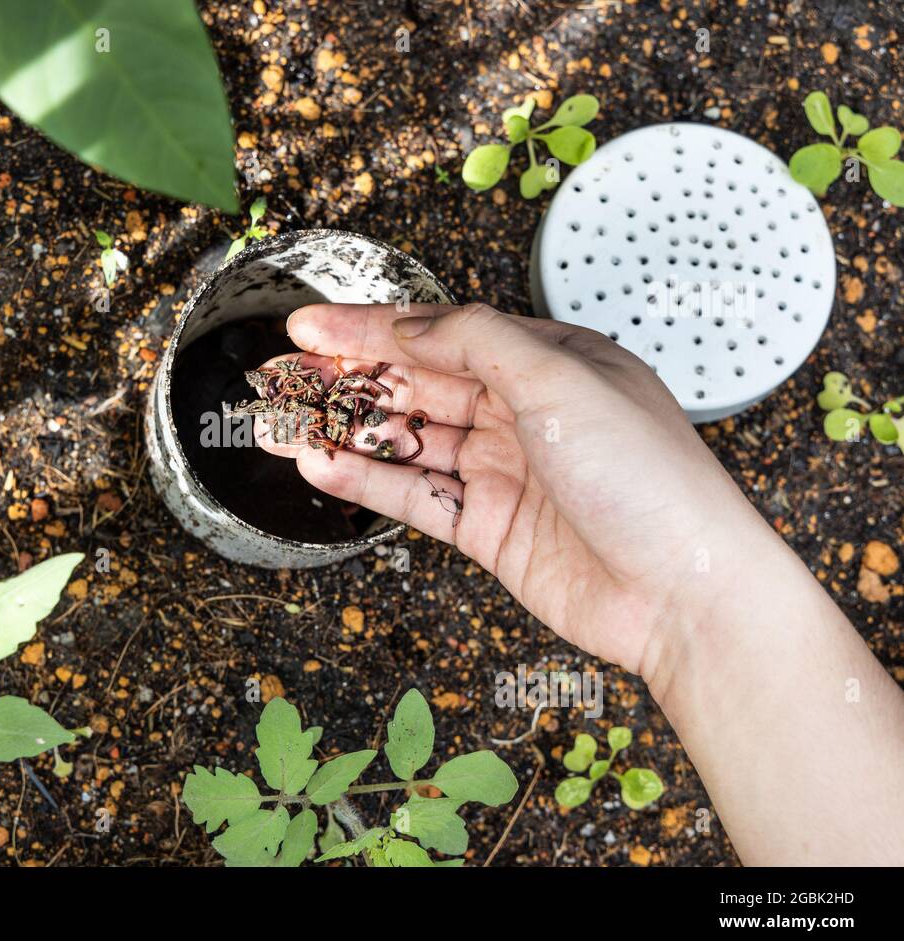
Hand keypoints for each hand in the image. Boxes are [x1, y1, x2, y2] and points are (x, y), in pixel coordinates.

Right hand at [258, 303, 779, 687]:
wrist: (685, 593)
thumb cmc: (649, 478)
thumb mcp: (560, 380)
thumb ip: (475, 342)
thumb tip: (407, 324)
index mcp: (547, 362)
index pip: (440, 333)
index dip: (369, 328)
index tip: (309, 327)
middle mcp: (520, 413)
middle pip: (413, 385)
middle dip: (344, 378)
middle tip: (281, 374)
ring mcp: (501, 472)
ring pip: (404, 441)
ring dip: (342, 431)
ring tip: (279, 423)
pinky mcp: (486, 527)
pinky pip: (412, 495)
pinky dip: (365, 479)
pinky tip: (320, 465)